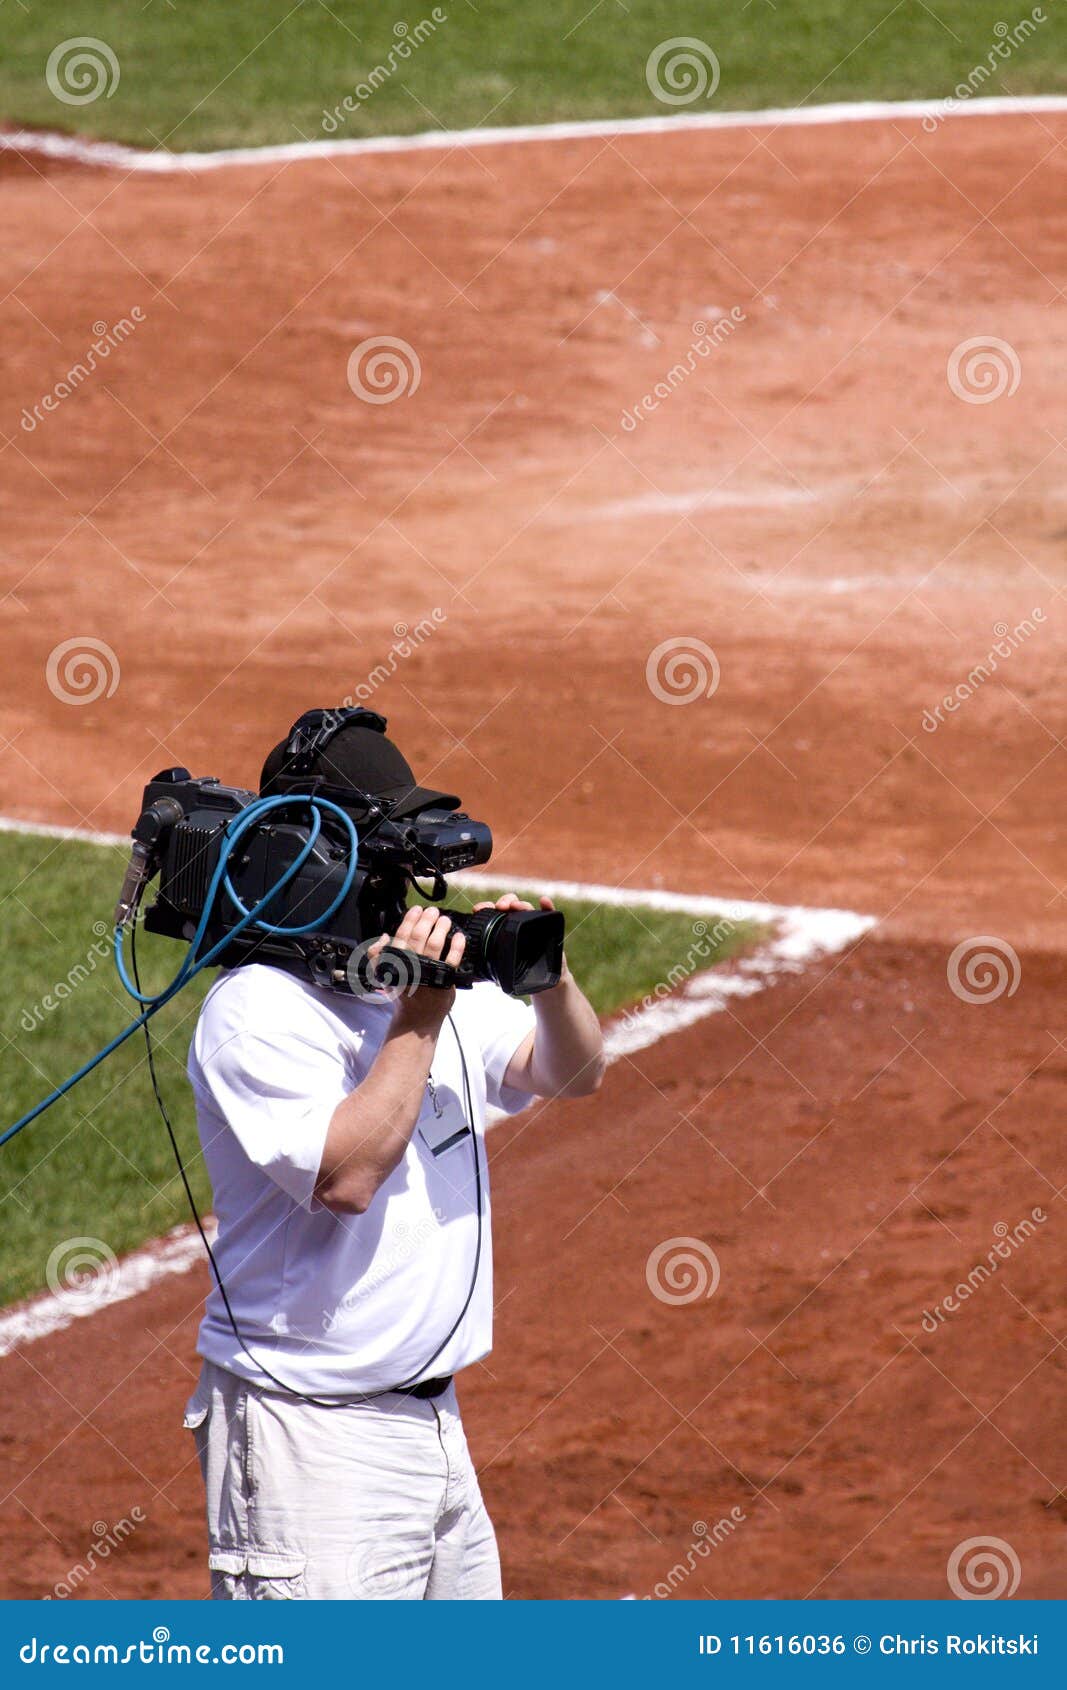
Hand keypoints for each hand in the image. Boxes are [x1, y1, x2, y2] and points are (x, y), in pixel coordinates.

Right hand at [367, 905, 465, 1027]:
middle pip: (419, 937)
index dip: (410, 920)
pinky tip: (459, 936)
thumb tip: (384, 936)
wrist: (416, 1019)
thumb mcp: (383, 975)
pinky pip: (452, 960)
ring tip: (445, 920)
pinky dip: (457, 947)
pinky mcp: (445, 980)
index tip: (417, 909)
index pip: (402, 935)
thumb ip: (377, 955)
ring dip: (441, 928)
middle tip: (433, 911)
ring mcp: (429, 973)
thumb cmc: (403, 994)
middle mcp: (412, 966)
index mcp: (397, 962)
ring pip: (435, 945)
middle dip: (427, 920)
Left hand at [472, 892, 569, 984]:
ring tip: (515, 905)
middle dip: (503, 902)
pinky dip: (547, 905)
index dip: (486, 908)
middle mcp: (518, 924)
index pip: (494, 913)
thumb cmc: (521, 974)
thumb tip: (475, 975)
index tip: (478, 909)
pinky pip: (549, 914)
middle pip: (510, 906)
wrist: (543, 983)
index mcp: (503, 929)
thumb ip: (489, 971)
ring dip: (520, 903)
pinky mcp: (549, 928)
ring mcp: (533, 925)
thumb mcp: (502, 972)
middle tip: (499, 906)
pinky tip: (543, 900)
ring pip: (526, 908)